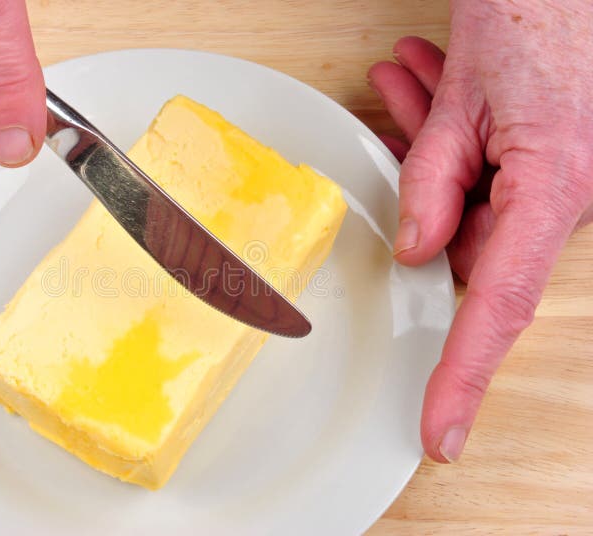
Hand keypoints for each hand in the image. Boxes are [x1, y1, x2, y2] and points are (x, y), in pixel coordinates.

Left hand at [368, 0, 592, 461]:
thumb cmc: (541, 13)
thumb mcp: (467, 98)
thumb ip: (434, 180)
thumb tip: (415, 249)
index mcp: (551, 190)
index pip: (496, 306)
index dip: (464, 374)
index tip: (441, 430)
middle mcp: (563, 195)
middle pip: (469, 240)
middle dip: (427, 191)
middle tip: (409, 120)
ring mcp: (557, 178)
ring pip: (471, 195)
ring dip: (435, 145)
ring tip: (421, 80)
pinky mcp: (548, 156)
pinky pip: (488, 169)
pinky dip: (450, 135)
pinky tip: (427, 86)